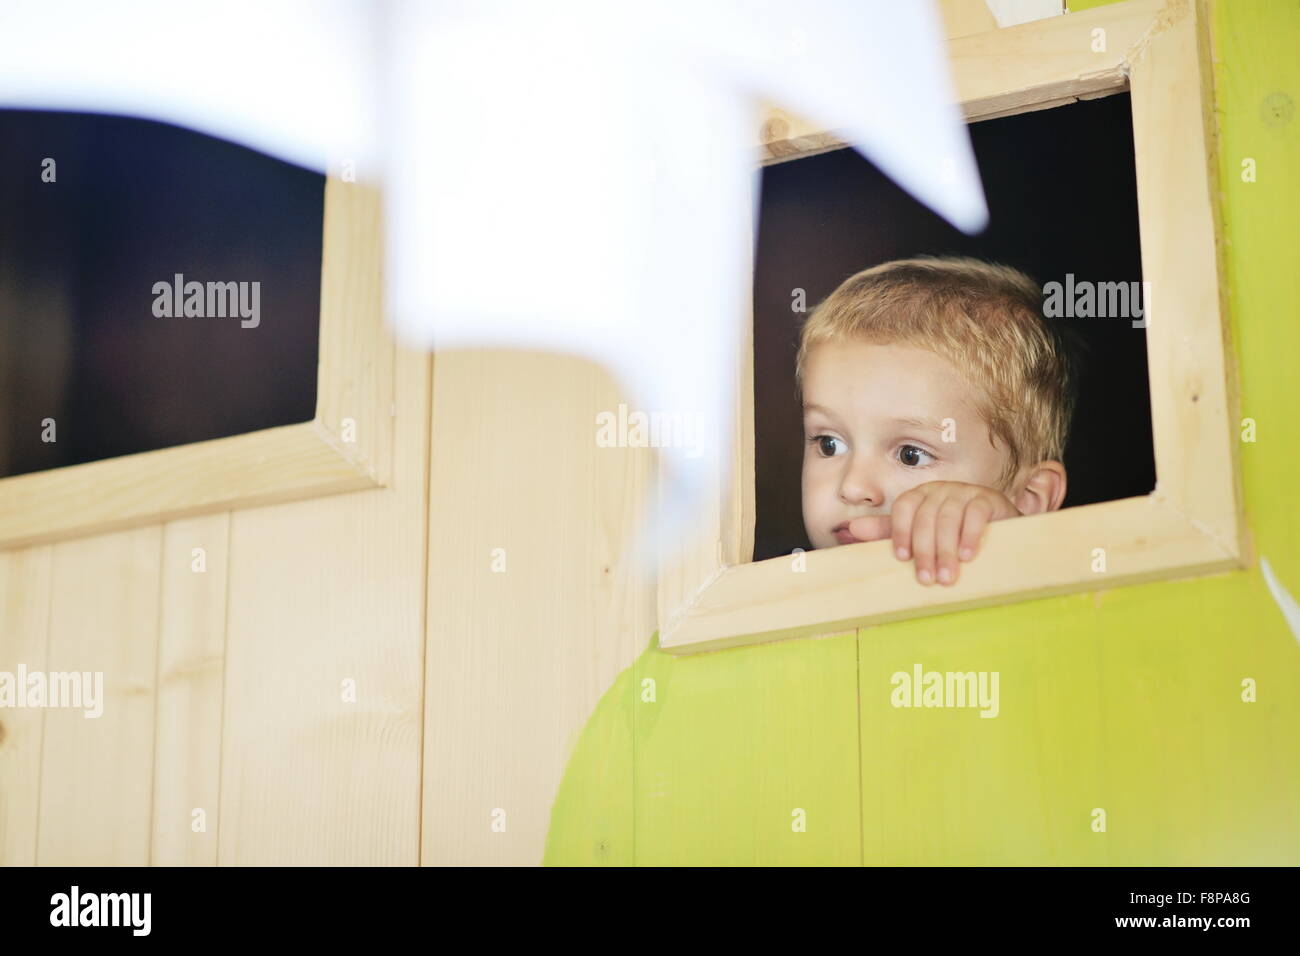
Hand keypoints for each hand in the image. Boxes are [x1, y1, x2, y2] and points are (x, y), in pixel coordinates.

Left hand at [847, 481, 1020, 585]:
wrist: (997, 528)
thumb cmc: (952, 533)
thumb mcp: (920, 533)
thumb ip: (889, 531)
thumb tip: (852, 529)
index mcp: (919, 496)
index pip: (903, 507)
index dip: (900, 531)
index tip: (902, 558)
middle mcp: (939, 489)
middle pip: (926, 517)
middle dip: (925, 551)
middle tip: (927, 580)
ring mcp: (964, 492)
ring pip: (949, 518)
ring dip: (946, 550)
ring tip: (948, 577)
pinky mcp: (988, 499)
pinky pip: (976, 514)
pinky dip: (970, 536)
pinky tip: (968, 556)